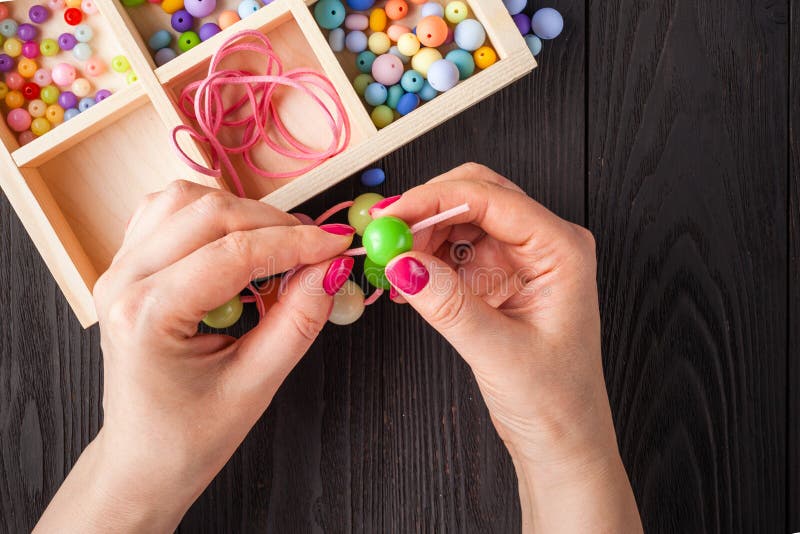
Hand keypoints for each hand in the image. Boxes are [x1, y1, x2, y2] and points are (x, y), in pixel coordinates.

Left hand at [36, 181, 354, 531]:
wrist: (142, 460)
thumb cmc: (190, 436)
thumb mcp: (256, 385)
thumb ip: (298, 321)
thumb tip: (332, 268)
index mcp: (148, 315)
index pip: (235, 253)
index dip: (296, 242)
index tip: (339, 244)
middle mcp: (123, 281)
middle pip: (210, 213)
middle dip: (274, 223)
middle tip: (317, 249)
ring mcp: (118, 269)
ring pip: (186, 200)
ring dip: (242, 213)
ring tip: (278, 248)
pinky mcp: (127, 267)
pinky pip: (169, 213)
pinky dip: (211, 216)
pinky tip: (237, 244)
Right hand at [372, 163, 641, 532]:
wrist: (563, 442)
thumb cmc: (556, 402)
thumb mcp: (500, 353)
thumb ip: (449, 304)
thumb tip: (403, 262)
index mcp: (561, 250)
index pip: (492, 199)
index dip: (434, 199)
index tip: (390, 215)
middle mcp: (543, 245)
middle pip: (476, 197)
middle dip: (425, 210)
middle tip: (383, 234)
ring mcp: (520, 260)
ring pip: (461, 220)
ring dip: (422, 234)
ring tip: (391, 263)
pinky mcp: (499, 277)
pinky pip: (455, 251)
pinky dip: (426, 258)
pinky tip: (406, 279)